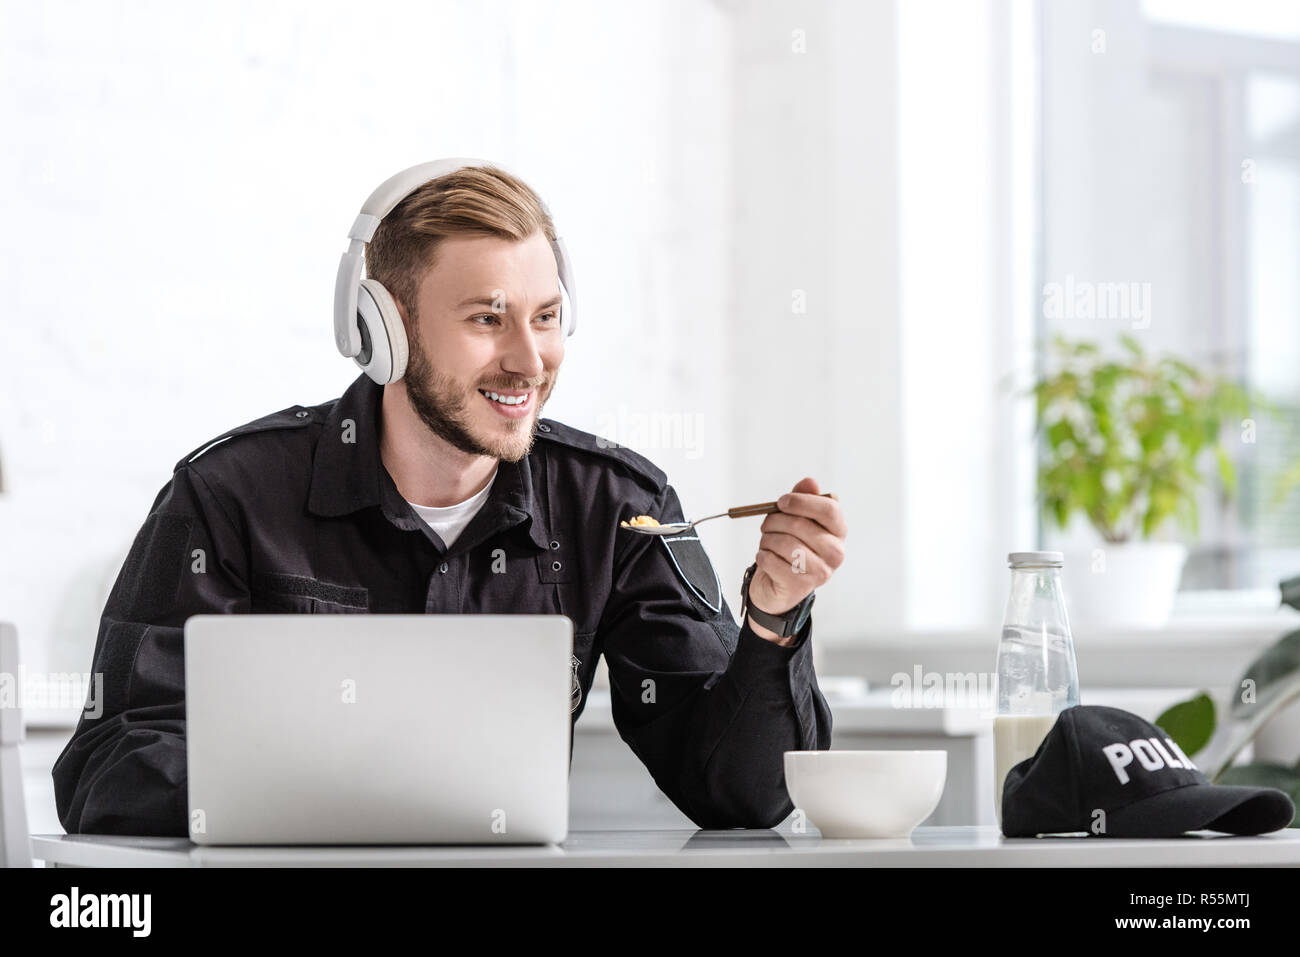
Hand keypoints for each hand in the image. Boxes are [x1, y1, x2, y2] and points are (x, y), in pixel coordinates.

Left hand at [746, 477, 846, 642]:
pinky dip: (762, 556)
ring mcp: (821, 572)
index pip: (829, 509)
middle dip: (774, 521)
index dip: (801, 502)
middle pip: (800, 525)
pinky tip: (767, 558)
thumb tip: (810, 481)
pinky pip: (771, 560)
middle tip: (767, 525)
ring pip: (784, 543)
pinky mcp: (800, 586)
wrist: (779, 586)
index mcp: (838, 532)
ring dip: (767, 540)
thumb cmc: (790, 547)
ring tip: (768, 543)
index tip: (781, 502)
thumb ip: (803, 499)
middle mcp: (836, 553)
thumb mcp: (796, 520)